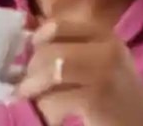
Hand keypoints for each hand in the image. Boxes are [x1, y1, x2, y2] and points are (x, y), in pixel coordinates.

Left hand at [14, 21, 142, 125]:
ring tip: (31, 99)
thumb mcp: (99, 64)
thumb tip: (24, 42)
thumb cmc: (118, 98)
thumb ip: (69, 50)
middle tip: (27, 85)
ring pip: (50, 70)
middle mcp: (107, 48)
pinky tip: (52, 117)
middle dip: (31, 69)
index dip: (37, 40)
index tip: (29, 54)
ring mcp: (104, 72)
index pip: (58, 25)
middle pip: (49, 49)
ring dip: (33, 87)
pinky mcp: (98, 98)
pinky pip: (56, 98)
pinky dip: (47, 108)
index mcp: (105, 35)